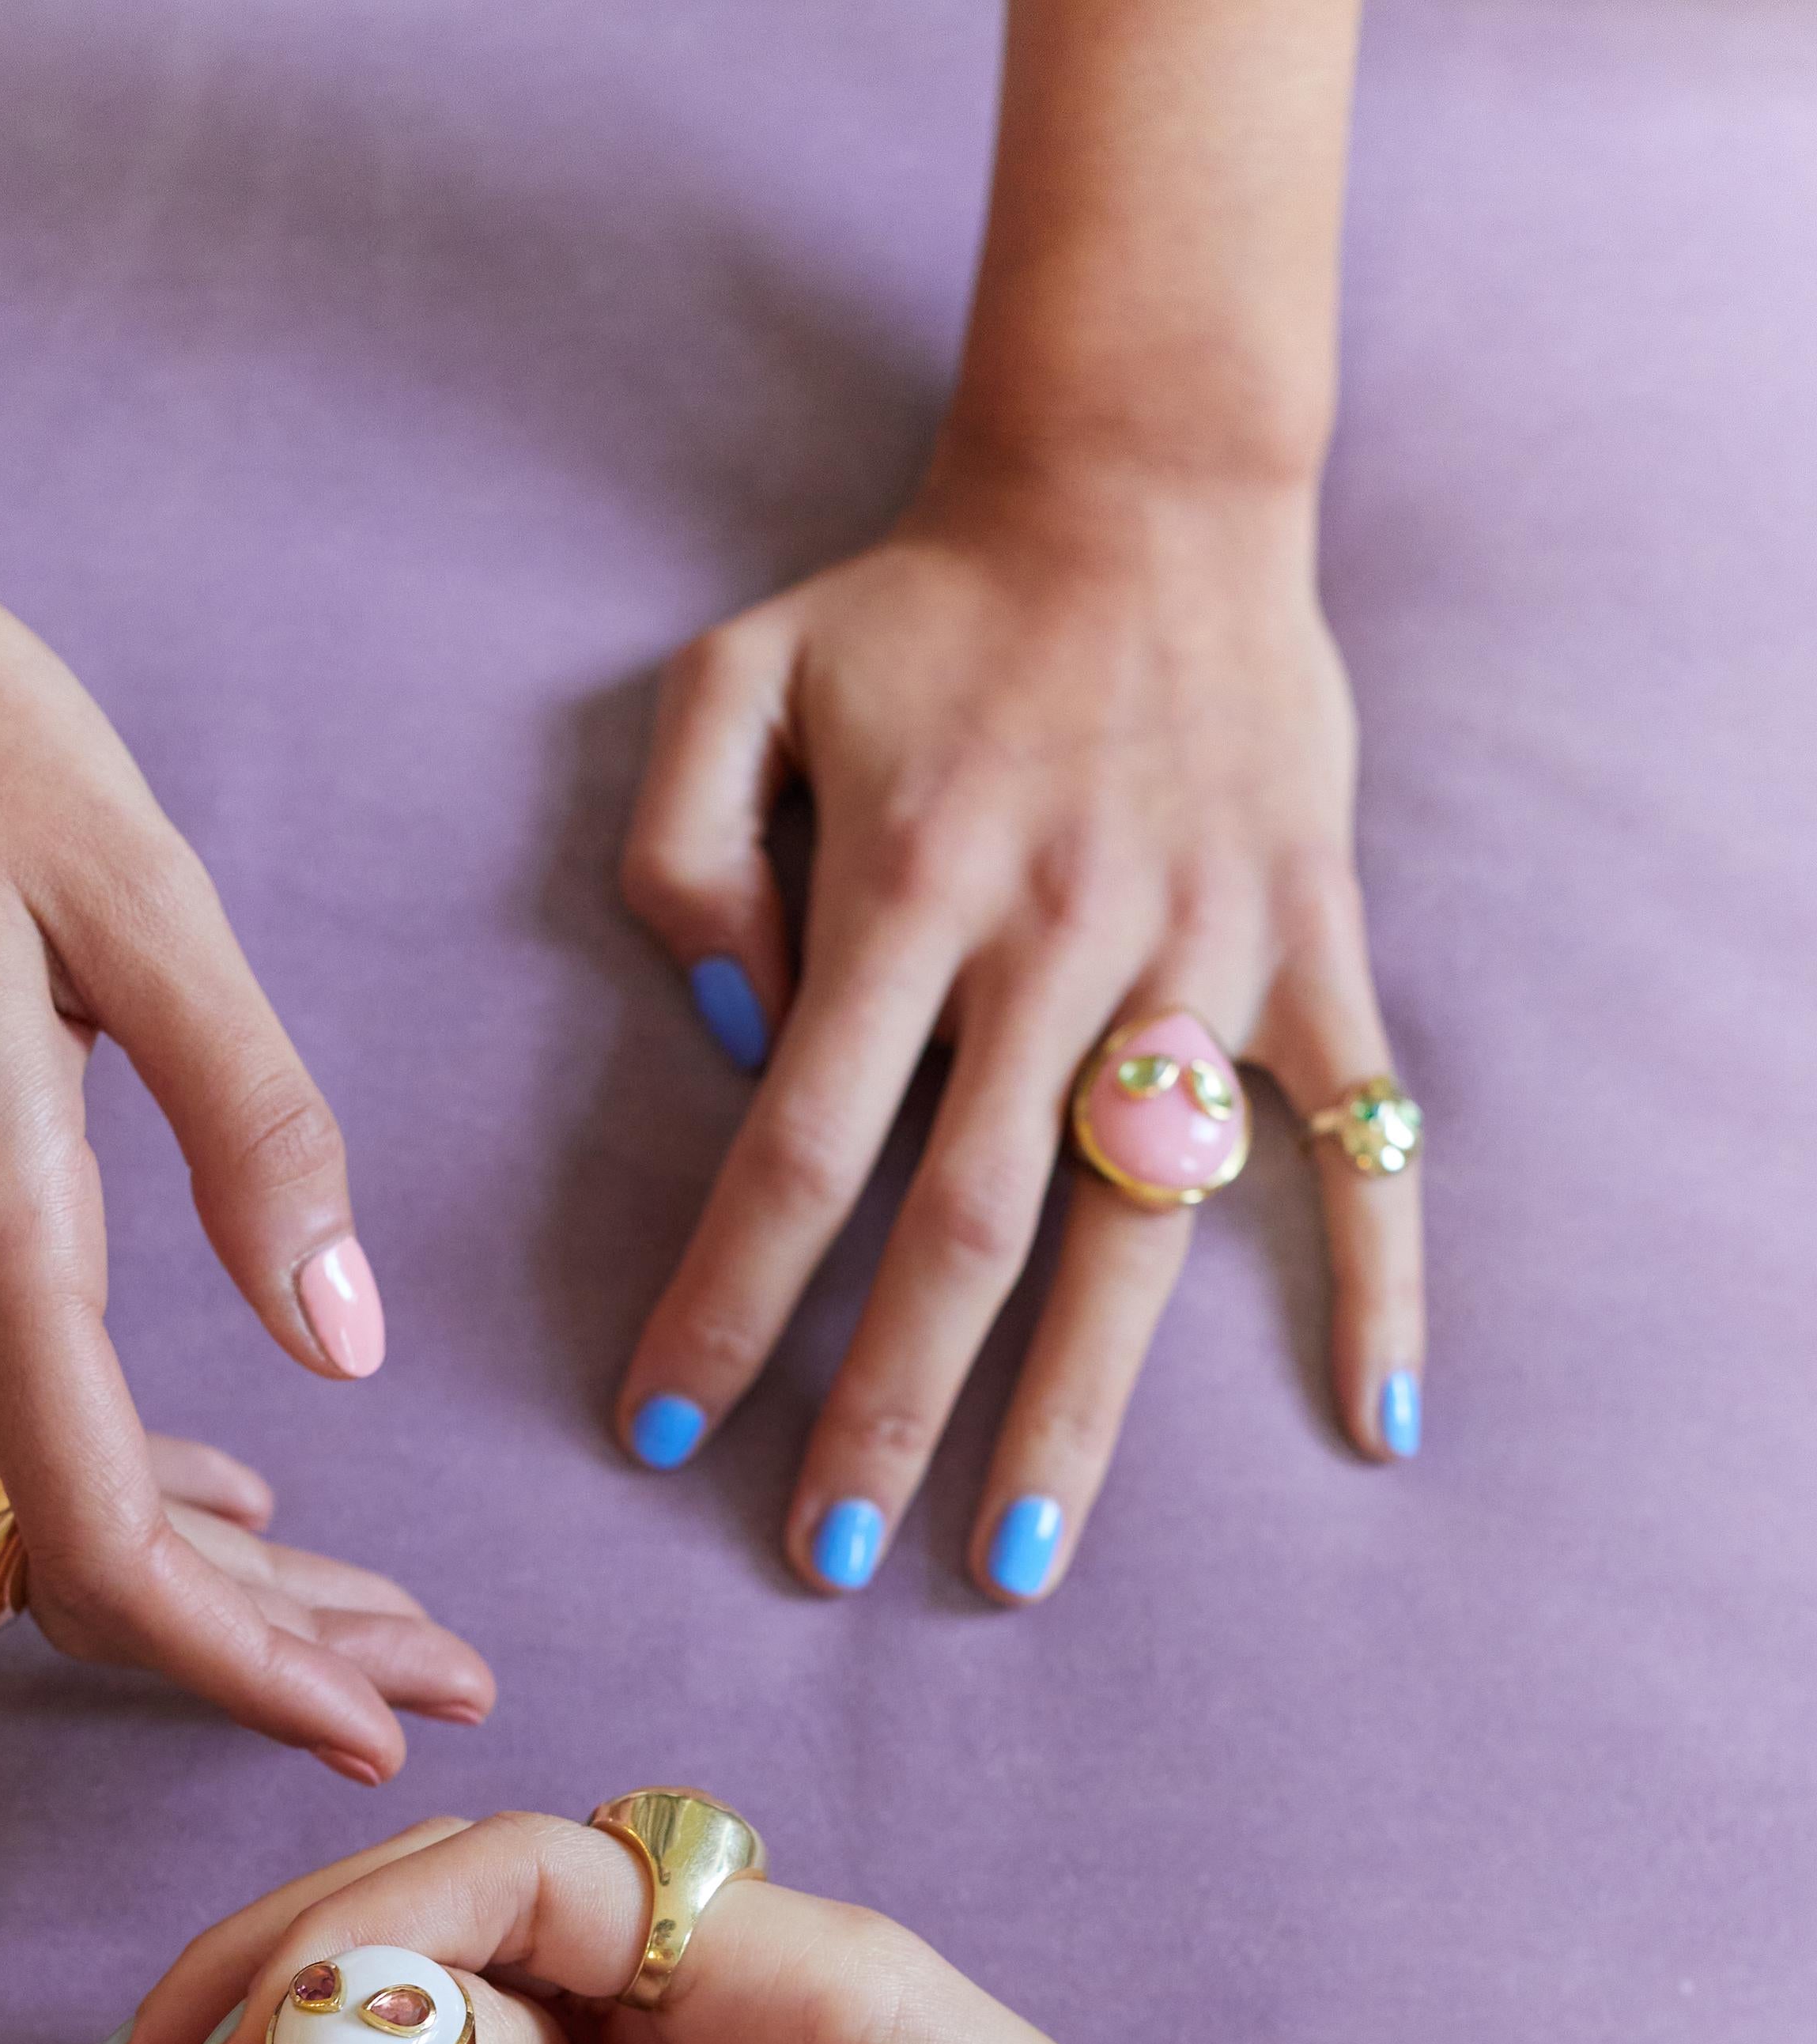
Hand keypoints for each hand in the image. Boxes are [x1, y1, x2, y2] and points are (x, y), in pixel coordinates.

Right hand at [0, 409, 493, 1777]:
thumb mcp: (139, 894)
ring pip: (35, 1498)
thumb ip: (255, 1132)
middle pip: (80, 1561)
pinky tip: (226, 1471)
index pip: (109, 1549)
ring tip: (369, 1601)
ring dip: (206, 1568)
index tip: (385, 1727)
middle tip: (439, 1674)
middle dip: (266, 1642)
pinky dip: (116, 1474)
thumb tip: (342, 1344)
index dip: (251, 1666)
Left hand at [615, 459, 1425, 1600]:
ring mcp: (1200, 957)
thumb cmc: (920, 603)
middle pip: (962, 1231)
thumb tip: (727, 1042)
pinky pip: (1360, 1135)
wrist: (1143, 481)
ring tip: (1021, 1558)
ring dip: (1077, 1408)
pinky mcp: (1308, 948)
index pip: (794, 1149)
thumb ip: (681, 856)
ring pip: (1136, 1227)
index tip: (662, 1430)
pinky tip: (1377, 1421)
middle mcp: (1059, 947)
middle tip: (824, 1561)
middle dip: (885, 1413)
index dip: (726, 1302)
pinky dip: (1381, 1278)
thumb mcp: (733, 674)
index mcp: (909, 890)